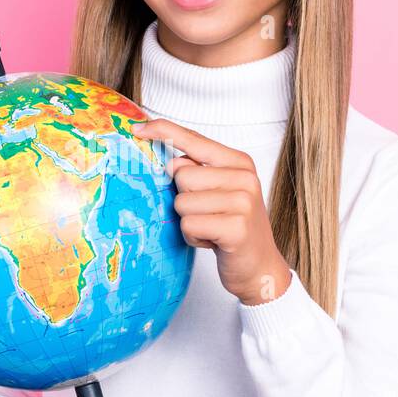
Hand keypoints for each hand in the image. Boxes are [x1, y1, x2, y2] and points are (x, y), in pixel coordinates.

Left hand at [132, 118, 291, 305]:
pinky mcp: (237, 228)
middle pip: (181, 175)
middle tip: (207, 215)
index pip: (194, 139)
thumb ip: (196, 172)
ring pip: (182, 202)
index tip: (137, 129)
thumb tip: (168, 161)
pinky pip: (189, 225)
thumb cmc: (233, 227)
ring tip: (211, 229)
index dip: (163, 131)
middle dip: (184, 199)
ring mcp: (243, 202)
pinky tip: (213, 242)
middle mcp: (244, 177)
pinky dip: (193, 238)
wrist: (260, 267)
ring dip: (188, 222)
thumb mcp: (218, 193)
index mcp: (239, 162)